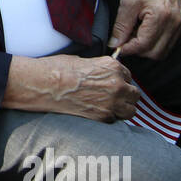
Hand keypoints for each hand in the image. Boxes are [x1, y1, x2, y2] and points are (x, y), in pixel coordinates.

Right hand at [6, 54, 139, 121]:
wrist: (45, 85)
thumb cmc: (58, 70)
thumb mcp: (83, 61)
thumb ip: (99, 69)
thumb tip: (102, 75)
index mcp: (112, 66)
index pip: (128, 76)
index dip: (120, 81)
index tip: (113, 85)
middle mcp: (117, 83)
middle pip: (134, 94)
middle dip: (126, 96)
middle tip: (114, 98)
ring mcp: (112, 101)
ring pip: (131, 110)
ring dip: (123, 109)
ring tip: (111, 108)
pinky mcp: (104, 116)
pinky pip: (116, 120)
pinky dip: (110, 118)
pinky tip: (98, 113)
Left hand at [109, 0, 180, 59]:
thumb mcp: (127, 4)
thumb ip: (121, 27)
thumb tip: (115, 45)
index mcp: (161, 15)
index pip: (144, 45)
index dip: (129, 49)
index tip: (119, 47)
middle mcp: (175, 23)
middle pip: (155, 53)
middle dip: (138, 51)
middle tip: (128, 40)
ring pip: (163, 52)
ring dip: (147, 49)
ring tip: (138, 34)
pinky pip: (169, 45)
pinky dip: (156, 44)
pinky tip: (148, 33)